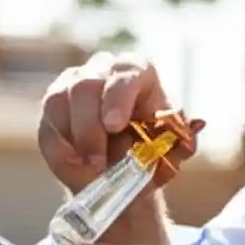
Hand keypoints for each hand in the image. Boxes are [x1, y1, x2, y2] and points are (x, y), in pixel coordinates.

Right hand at [39, 52, 201, 193]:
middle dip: (91, 129)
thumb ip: (183, 141)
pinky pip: (48, 125)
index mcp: (137, 72)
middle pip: (86, 86)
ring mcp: (72, 84)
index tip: (114, 126)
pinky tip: (77, 165)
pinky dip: (60, 150)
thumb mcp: (172, 152)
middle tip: (99, 163)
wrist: (121, 175)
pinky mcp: (53, 105)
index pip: (126, 73)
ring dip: (75, 141)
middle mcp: (102, 69)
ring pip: (61, 101)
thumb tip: (195, 125)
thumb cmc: (149, 155)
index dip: (118, 98)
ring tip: (92, 169)